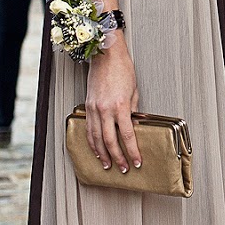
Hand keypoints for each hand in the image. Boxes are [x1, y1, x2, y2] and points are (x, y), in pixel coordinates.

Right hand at [85, 36, 141, 172]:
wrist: (106, 55)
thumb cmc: (123, 69)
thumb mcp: (134, 91)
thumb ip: (132, 111)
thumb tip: (133, 126)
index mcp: (120, 106)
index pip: (128, 135)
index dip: (132, 151)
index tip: (137, 161)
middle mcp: (105, 110)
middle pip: (110, 141)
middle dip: (118, 157)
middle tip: (124, 168)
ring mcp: (94, 109)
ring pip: (96, 138)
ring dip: (102, 154)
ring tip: (108, 165)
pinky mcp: (87, 107)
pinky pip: (89, 129)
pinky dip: (92, 142)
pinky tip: (96, 150)